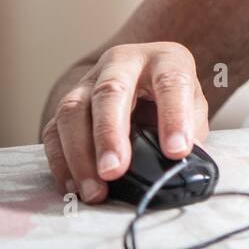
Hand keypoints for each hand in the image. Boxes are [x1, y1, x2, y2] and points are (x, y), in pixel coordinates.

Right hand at [41, 42, 209, 203]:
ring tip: (94, 190)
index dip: (174, 117)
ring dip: (80, 155)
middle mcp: (123, 62)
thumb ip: (190, 130)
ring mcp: (89, 81)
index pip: (170, 82)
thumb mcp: (194, 105)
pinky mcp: (67, 104)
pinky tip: (73, 185)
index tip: (177, 152)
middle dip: (109, 133)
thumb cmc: (173, 95)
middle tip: (113, 171)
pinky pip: (54, 131)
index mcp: (164, 59)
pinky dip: (60, 161)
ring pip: (73, 110)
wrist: (146, 78)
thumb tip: (179, 164)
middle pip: (110, 91)